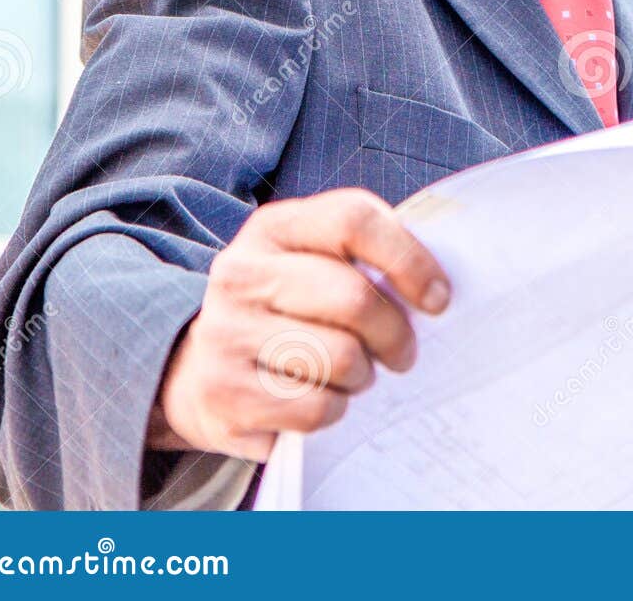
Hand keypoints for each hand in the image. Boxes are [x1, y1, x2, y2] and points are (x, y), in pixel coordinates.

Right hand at [147, 188, 449, 461]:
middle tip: (403, 352)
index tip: (438, 298)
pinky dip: (334, 411)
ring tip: (354, 374)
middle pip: (354, 298)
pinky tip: (323, 400)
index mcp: (274, 228)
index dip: (409, 258)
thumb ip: (366, 256)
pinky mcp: (223, 395)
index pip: (354, 221)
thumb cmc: (285, 308)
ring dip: (363, 376)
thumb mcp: (314, 261)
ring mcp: (225, 334)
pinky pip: (314, 408)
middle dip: (395, 333)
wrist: (194, 368)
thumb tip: (435, 288)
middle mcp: (241, 273)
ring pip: (340, 358)